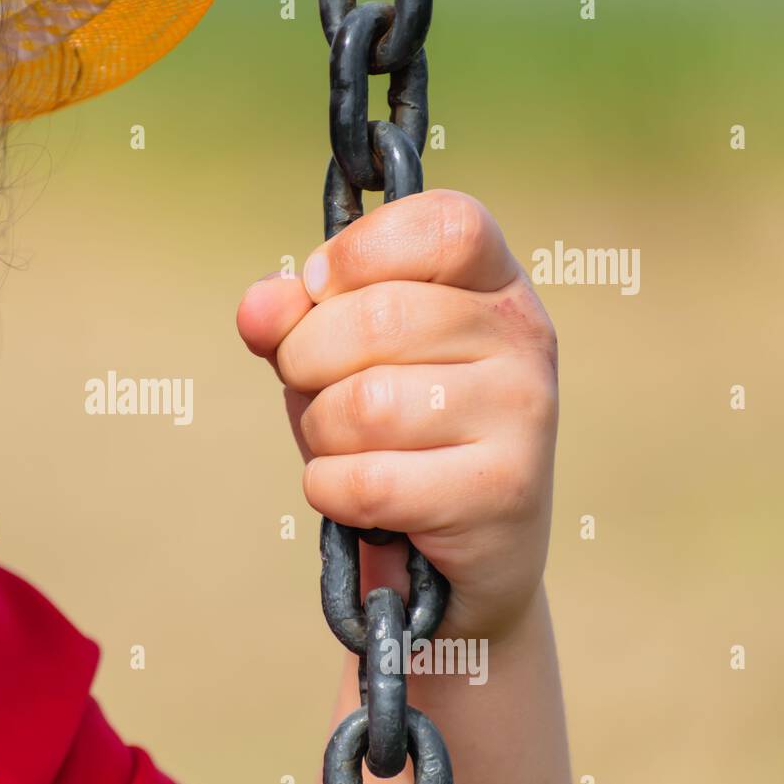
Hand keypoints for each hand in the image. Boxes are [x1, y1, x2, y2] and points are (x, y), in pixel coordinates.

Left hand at [237, 189, 557, 640]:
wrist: (452, 560)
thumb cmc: (393, 436)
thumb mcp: (337, 359)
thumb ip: (293, 318)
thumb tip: (259, 308)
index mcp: (493, 283)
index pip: (442, 224)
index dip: (358, 253)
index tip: (319, 289)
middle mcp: (524, 338)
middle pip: (377, 318)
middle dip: (307, 360)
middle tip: (319, 390)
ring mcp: (524, 415)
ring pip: (365, 405)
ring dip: (321, 433)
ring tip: (349, 447)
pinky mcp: (503, 493)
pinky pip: (366, 480)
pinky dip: (330, 490)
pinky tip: (355, 494)